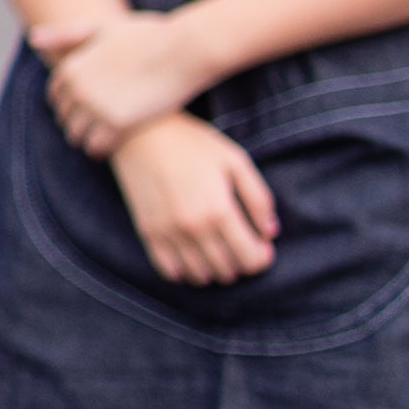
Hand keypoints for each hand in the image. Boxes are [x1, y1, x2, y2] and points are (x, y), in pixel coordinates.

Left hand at [33, 9, 218, 155]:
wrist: (185, 49)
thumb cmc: (149, 36)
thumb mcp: (103, 29)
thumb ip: (66, 36)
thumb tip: (33, 39)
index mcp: (71, 67)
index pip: (56, 96)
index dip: (70, 104)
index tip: (86, 108)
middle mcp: (77, 88)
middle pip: (65, 118)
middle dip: (78, 122)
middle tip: (98, 127)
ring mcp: (95, 107)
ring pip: (77, 135)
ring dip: (87, 138)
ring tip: (106, 138)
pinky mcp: (118, 124)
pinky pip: (97, 147)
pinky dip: (102, 149)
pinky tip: (116, 145)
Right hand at [110, 111, 278, 284]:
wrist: (139, 133)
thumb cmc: (192, 143)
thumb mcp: (236, 161)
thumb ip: (259, 199)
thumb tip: (270, 232)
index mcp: (220, 210)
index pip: (251, 258)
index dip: (262, 258)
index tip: (262, 247)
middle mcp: (194, 228)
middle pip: (227, 270)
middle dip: (240, 264)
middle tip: (240, 247)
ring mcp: (168, 233)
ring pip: (200, 275)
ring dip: (214, 270)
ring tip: (218, 254)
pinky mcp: (147, 232)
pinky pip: (168, 270)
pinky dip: (184, 272)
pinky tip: (191, 258)